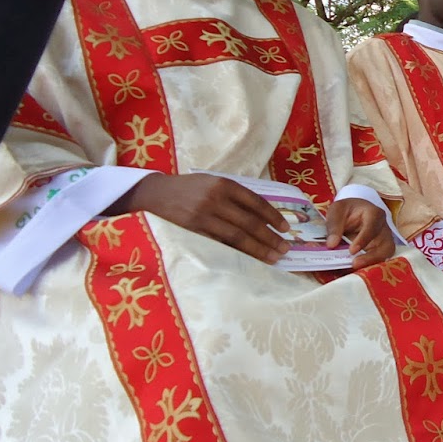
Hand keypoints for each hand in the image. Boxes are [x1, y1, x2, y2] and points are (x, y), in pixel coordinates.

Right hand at [111, 173, 288, 263]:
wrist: (156, 192)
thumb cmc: (191, 188)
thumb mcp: (214, 182)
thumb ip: (236, 196)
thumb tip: (266, 217)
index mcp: (224, 184)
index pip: (256, 203)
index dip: (273, 217)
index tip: (286, 229)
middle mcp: (215, 199)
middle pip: (249, 223)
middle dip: (270, 237)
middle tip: (285, 249)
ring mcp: (203, 216)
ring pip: (237, 236)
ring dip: (258, 248)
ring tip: (273, 257)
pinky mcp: (193, 231)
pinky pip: (220, 244)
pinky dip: (237, 252)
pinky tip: (250, 259)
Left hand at [324, 198, 394, 266]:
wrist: (354, 214)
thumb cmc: (347, 210)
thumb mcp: (337, 210)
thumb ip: (334, 225)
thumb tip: (332, 244)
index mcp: (374, 214)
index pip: (372, 227)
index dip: (363, 240)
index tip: (352, 251)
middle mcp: (383, 230)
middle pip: (385, 246)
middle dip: (372, 258)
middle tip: (355, 264)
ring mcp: (384, 243)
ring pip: (384, 257)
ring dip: (370, 266)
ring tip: (354, 272)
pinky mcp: (380, 253)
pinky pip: (378, 263)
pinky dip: (366, 269)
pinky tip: (353, 274)